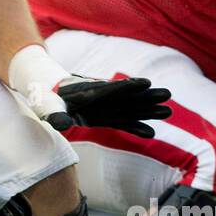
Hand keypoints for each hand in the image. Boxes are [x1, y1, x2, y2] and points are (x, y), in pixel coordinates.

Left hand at [45, 76, 171, 139]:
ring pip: (130, 108)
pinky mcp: (104, 116)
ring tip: (168, 112)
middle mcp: (101, 98)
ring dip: (147, 110)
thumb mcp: (48, 106)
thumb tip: (62, 123)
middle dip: (146, 96)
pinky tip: (151, 133)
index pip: (111, 89)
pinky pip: (122, 122)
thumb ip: (56, 115)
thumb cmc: (48, 98)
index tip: (146, 82)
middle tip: (167, 95)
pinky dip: (135, 127)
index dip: (128, 86)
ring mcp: (104, 107)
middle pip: (127, 97)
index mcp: (88, 92)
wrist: (48, 92)